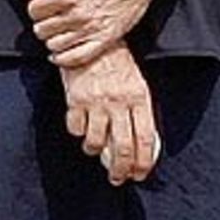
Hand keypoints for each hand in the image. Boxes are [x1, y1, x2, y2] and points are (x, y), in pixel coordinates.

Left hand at [22, 0, 150, 65]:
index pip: (34, 10)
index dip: (35, 6)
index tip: (43, 3)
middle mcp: (78, 14)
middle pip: (42, 29)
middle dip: (42, 22)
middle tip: (50, 15)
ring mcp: (93, 29)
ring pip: (55, 45)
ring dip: (51, 38)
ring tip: (57, 29)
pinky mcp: (106, 39)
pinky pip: (76, 58)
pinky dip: (63, 58)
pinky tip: (59, 52)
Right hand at [61, 44, 158, 182]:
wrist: (93, 41)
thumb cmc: (119, 65)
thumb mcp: (138, 86)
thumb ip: (140, 113)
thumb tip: (142, 147)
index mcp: (139, 98)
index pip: (144, 139)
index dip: (143, 163)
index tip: (140, 175)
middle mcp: (119, 102)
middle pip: (121, 147)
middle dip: (120, 170)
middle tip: (118, 179)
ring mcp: (96, 101)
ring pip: (95, 143)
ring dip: (95, 152)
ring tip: (96, 150)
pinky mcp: (75, 100)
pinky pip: (75, 129)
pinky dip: (79, 134)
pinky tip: (83, 129)